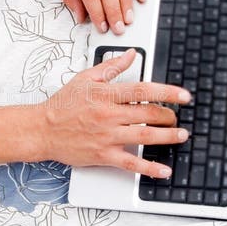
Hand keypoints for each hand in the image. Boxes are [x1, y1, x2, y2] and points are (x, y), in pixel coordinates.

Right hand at [39, 49, 189, 177]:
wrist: (42, 130)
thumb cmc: (62, 105)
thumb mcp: (85, 79)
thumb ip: (111, 67)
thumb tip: (131, 55)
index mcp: (106, 94)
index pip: (143, 90)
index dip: (167, 92)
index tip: (184, 96)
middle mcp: (109, 115)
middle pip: (148, 113)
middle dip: (169, 116)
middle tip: (178, 117)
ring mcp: (107, 136)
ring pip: (144, 135)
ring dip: (167, 136)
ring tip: (180, 135)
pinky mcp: (103, 155)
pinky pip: (131, 163)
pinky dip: (149, 168)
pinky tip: (163, 170)